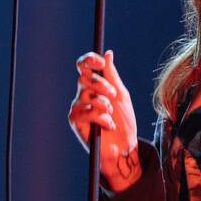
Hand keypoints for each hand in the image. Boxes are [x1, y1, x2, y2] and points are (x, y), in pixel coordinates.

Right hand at [69, 49, 141, 191]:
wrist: (125, 147)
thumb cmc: (125, 121)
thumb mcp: (122, 95)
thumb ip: (112, 75)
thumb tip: (108, 54)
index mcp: (94, 85)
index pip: (84, 66)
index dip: (89, 60)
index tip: (100, 62)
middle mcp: (83, 94)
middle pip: (84, 78)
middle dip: (101, 85)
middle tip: (113, 95)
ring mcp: (78, 108)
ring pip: (84, 95)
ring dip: (102, 104)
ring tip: (111, 113)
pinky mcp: (75, 121)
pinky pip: (83, 112)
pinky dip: (99, 118)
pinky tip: (107, 125)